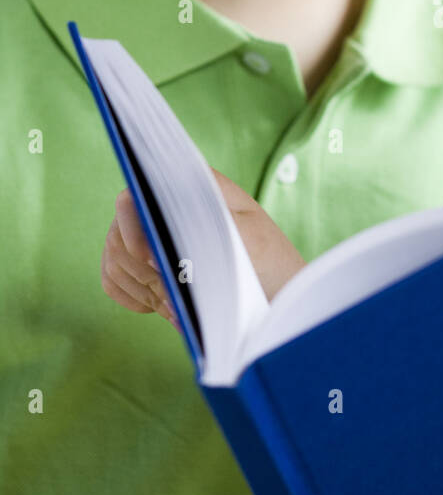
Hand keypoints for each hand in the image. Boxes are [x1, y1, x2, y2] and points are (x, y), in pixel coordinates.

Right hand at [101, 169, 306, 322]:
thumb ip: (207, 224)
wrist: (276, 292)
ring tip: (179, 307)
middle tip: (177, 300)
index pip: (136, 196)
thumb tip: (160, 223)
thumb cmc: (270, 260)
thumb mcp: (250, 238)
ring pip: (115, 260)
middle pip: (120, 235)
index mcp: (189, 187)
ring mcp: (148, 233)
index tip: (158, 263)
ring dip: (145, 290)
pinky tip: (164, 306)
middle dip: (146, 274)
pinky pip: (113, 279)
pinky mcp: (141, 264)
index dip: (136, 229)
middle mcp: (161, 205)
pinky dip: (136, 297)